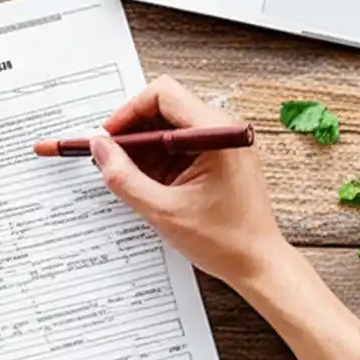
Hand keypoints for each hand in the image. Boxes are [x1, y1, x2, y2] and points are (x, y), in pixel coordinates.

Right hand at [91, 76, 285, 289]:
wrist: (259, 265)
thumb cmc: (224, 241)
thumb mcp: (163, 211)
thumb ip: (124, 177)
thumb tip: (100, 148)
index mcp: (216, 132)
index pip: (163, 94)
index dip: (129, 112)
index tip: (109, 137)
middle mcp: (224, 128)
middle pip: (166, 107)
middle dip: (134, 131)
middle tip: (112, 158)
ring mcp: (225, 141)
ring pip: (172, 126)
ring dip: (146, 147)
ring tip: (130, 177)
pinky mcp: (222, 156)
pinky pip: (183, 144)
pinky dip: (161, 158)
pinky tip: (150, 183)